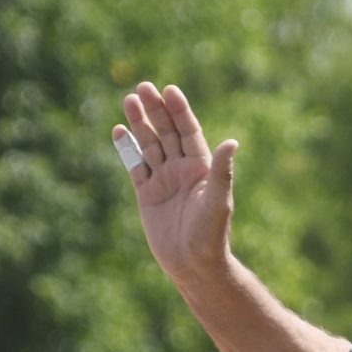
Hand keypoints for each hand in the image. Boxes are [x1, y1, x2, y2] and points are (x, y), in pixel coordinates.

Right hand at [114, 81, 237, 286]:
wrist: (192, 264)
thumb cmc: (210, 234)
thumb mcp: (217, 201)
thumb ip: (222, 171)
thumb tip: (232, 142)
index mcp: (201, 167)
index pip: (188, 131)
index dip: (180, 111)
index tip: (170, 90)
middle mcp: (181, 169)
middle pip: (166, 132)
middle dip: (155, 110)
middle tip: (142, 87)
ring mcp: (163, 180)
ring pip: (149, 144)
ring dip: (140, 123)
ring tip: (128, 100)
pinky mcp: (146, 194)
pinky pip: (135, 166)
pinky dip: (127, 148)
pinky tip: (119, 130)